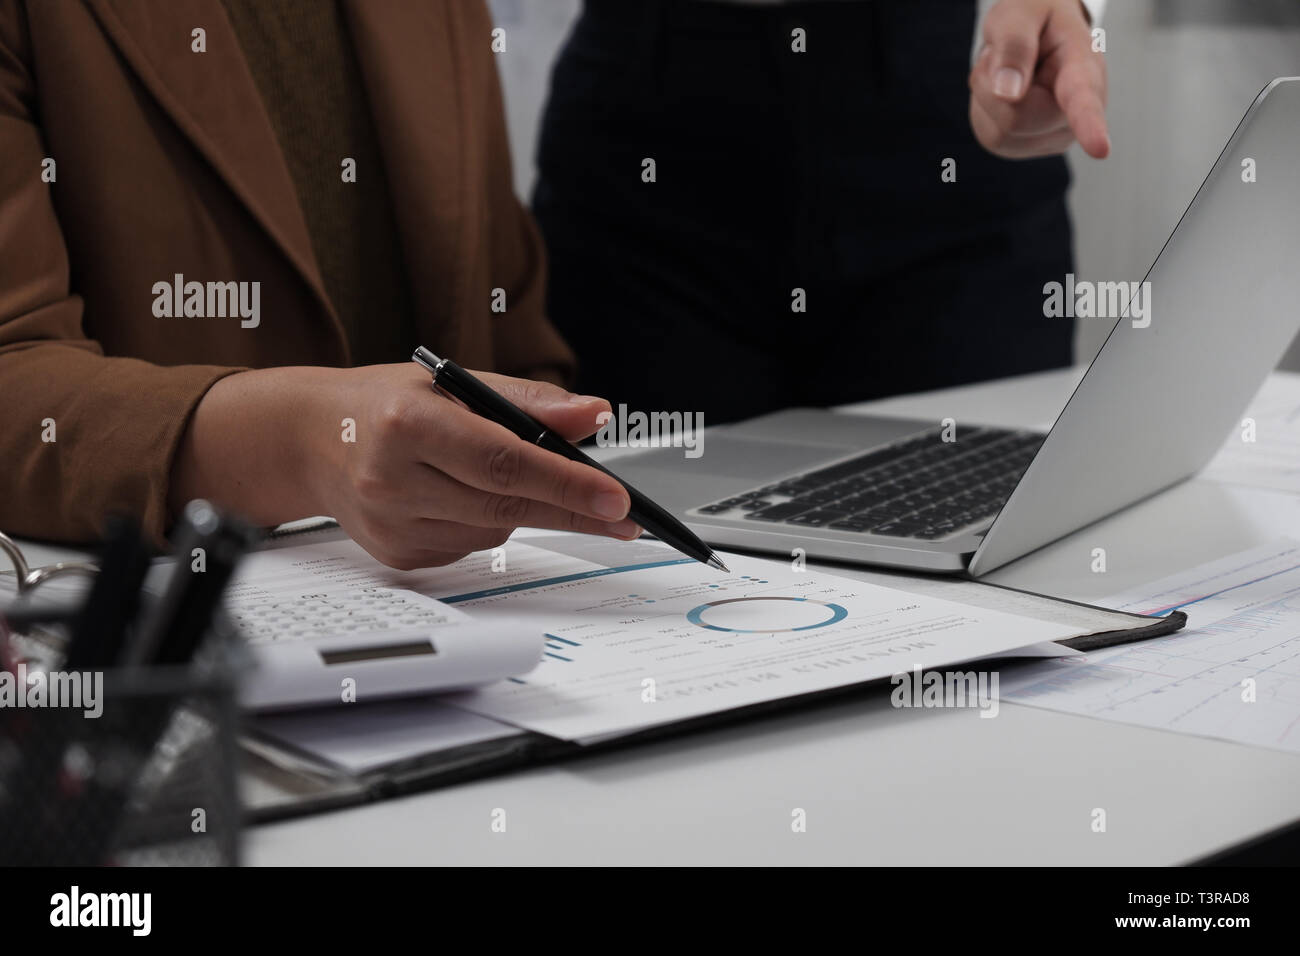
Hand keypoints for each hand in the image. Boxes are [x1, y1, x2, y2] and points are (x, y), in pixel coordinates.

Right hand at [315, 364, 639, 568]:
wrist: (310, 440)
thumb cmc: (385, 403)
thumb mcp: (453, 382)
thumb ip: (528, 402)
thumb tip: (593, 416)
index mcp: (407, 424)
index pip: (505, 462)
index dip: (567, 484)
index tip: (617, 500)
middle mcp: (393, 479)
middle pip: (506, 507)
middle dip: (573, 512)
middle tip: (623, 519)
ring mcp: (392, 525)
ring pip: (493, 532)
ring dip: (522, 511)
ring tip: (508, 478)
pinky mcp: (397, 556)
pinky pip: (470, 547)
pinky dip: (487, 524)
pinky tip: (464, 497)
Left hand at [969, 0, 1109, 159]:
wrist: (1038, 34)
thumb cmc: (1035, 19)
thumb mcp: (1020, 14)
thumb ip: (1015, 45)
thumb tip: (1008, 95)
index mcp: (1084, 70)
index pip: (1085, 101)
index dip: (1090, 126)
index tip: (1100, 150)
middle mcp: (1075, 113)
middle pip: (1015, 118)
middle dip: (993, 83)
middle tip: (1006, 55)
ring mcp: (1051, 137)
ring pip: (999, 129)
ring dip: (988, 94)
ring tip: (1011, 71)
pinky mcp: (1024, 146)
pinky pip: (990, 135)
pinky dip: (985, 110)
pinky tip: (1005, 92)